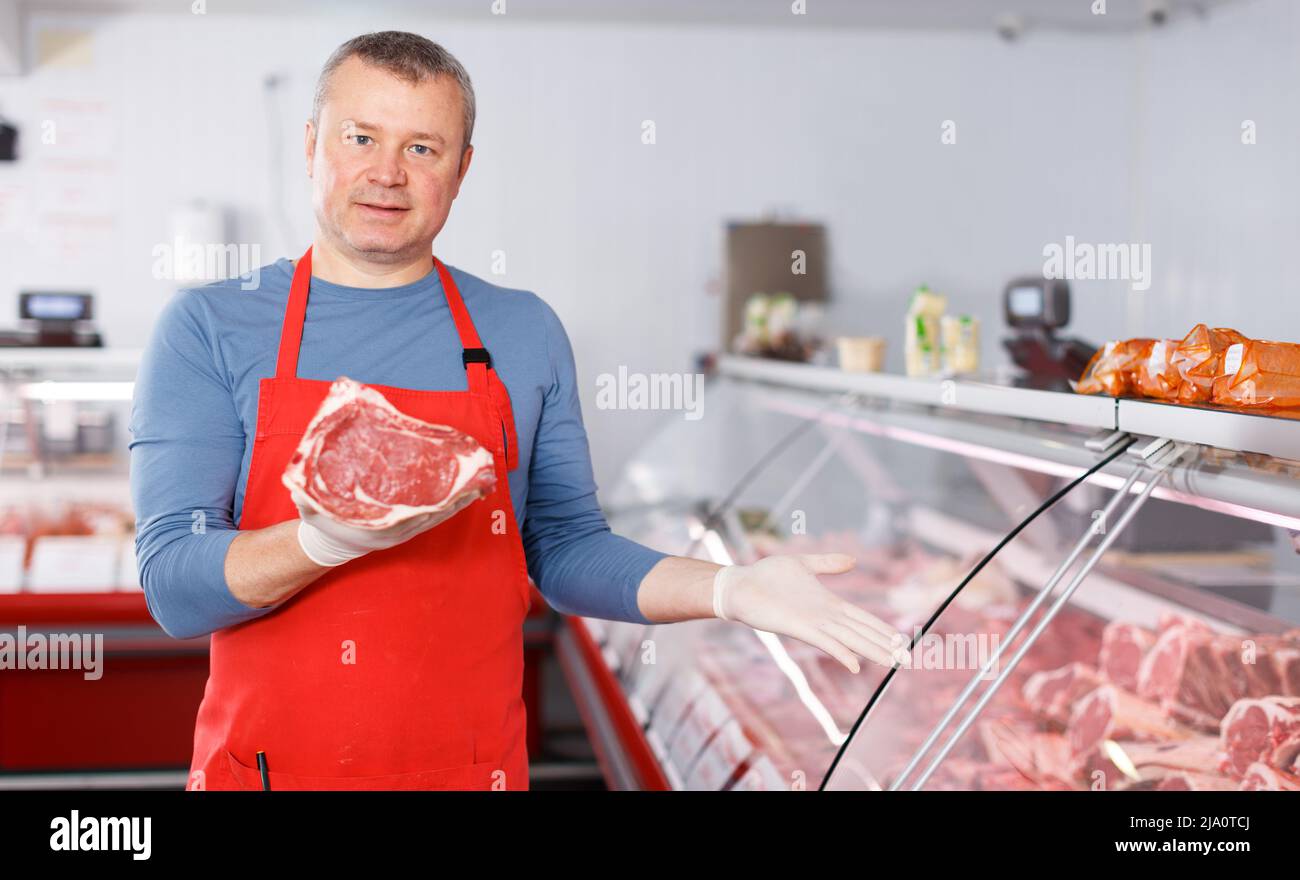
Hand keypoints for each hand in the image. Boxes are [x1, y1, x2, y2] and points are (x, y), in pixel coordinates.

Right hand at [291, 488, 480, 567]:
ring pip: (437, 514)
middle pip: (433, 513)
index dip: (437, 502)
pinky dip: (449, 505)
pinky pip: (432, 516)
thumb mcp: (310, 509)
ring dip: (458, 500)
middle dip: (456, 497)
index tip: (456, 488)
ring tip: (479, 483)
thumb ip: (306, 498)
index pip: (414, 514)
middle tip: (479, 479)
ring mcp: (402, 530)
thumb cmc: (321, 521)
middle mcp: (394, 530)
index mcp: (376, 526)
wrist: (325, 543)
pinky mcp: (405, 527)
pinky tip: (462, 492)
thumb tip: (297, 488)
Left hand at [713, 553, 910, 673]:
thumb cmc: (766, 575)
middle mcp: (826, 617)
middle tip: (910, 661)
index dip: (883, 630)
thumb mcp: (802, 563)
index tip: (903, 641)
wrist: (740, 585)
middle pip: (863, 633)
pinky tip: (855, 665)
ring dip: (872, 652)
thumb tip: (852, 560)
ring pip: (851, 640)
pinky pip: (825, 642)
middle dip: (886, 646)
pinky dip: (841, 652)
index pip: (863, 619)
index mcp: (829, 604)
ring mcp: (814, 624)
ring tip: (894, 664)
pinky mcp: (799, 627)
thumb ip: (827, 563)